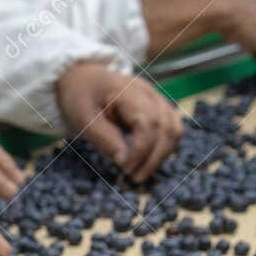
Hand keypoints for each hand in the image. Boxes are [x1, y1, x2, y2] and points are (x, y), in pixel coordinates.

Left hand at [55, 63, 181, 181]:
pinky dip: (164, 148)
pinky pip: (172, 130)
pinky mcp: (158, 108)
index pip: (147, 122)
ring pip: (174, 129)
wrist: (83, 77)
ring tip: (141, 174)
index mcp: (128, 91)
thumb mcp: (83, 118)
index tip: (125, 169)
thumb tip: (125, 161)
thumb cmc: (81, 96)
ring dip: (162, 155)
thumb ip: (104, 138)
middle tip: (134, 178)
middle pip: (165, 128)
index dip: (141, 150)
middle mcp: (149, 93)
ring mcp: (156, 99)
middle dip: (152, 158)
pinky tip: (148, 163)